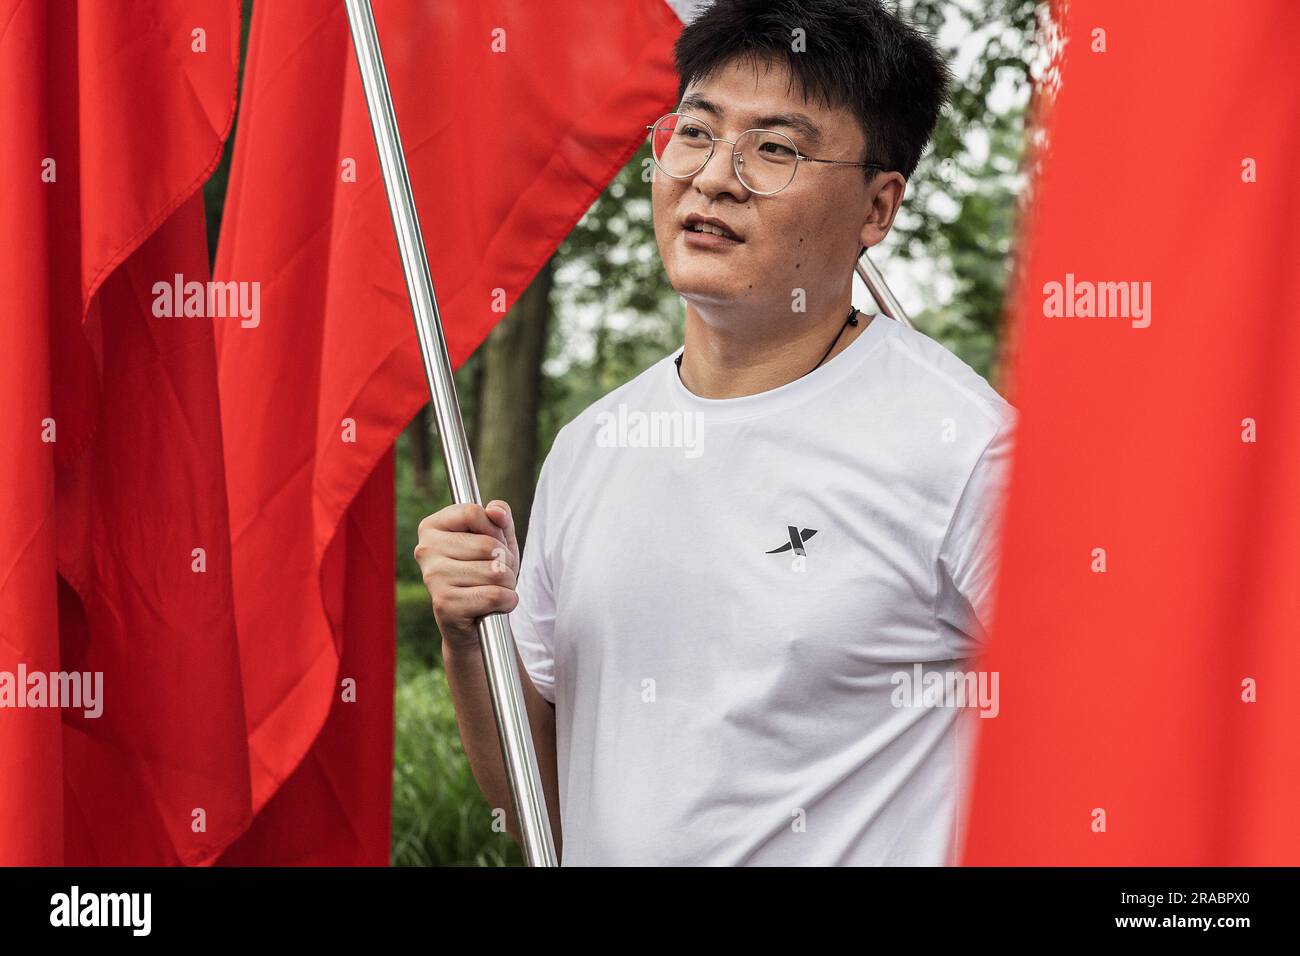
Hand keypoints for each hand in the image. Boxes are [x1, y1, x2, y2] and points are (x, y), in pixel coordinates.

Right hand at [413, 500, 519, 649]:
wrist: (476, 622)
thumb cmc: (485, 573)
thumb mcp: (497, 539)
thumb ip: (500, 517)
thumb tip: (496, 510)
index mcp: (431, 527)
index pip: (472, 512)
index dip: (495, 530)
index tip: (492, 544)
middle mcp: (425, 550)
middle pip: (488, 544)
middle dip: (506, 562)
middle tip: (495, 574)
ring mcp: (432, 577)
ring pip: (495, 572)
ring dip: (508, 584)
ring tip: (494, 589)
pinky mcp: (444, 604)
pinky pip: (495, 595)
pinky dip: (507, 601)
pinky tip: (494, 606)